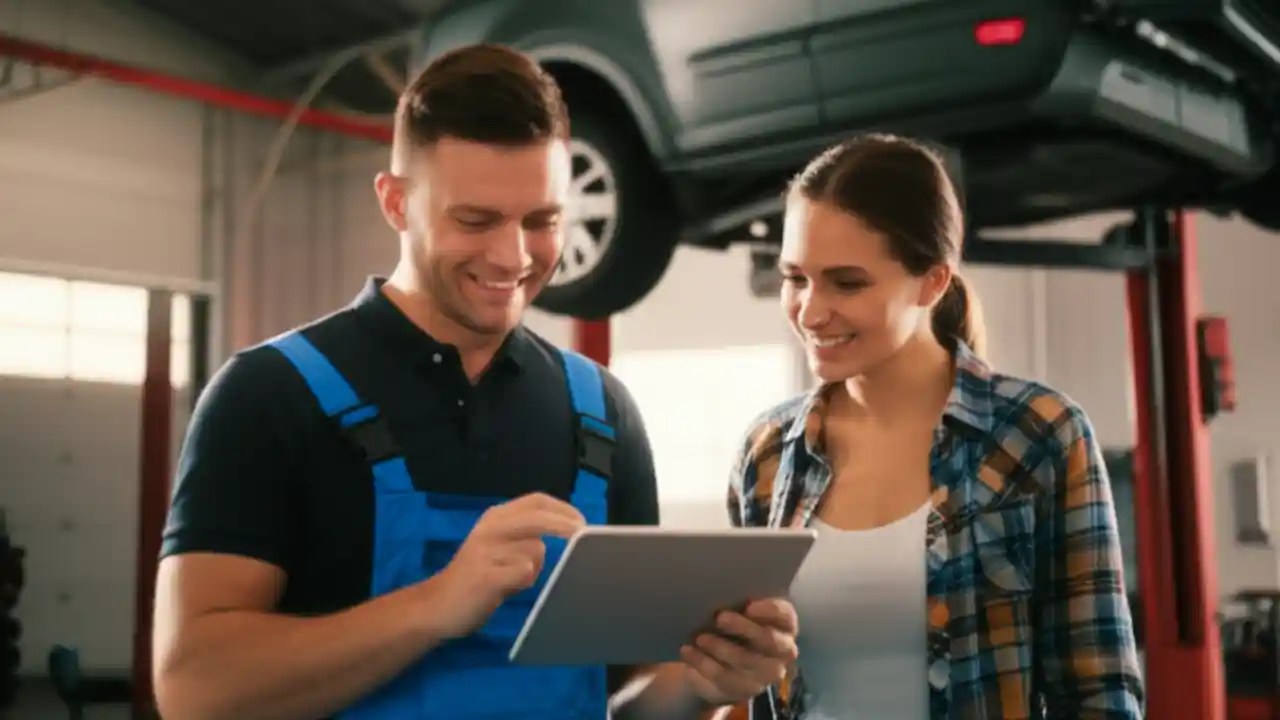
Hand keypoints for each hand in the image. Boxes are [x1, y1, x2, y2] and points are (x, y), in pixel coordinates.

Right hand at [424, 492, 584, 639]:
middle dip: (566, 526)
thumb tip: (567, 532)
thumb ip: (526, 535)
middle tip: (584, 537)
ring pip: (535, 551)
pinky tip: (505, 589)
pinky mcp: (486, 575)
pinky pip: (524, 574)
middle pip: (538, 517)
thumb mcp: (499, 545)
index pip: (536, 500)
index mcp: (496, 516)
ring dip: (535, 568)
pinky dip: (523, 583)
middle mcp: (491, 527)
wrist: (438, 605)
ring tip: (512, 580)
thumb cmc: (477, 575)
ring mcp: (487, 551)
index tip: (582, 522)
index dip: (563, 509)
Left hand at [678, 598, 799, 707]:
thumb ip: (737, 601)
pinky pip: (724, 678)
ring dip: (720, 648)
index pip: (786, 617)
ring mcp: (766, 674)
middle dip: (744, 628)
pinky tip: (688, 651)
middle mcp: (783, 651)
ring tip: (700, 637)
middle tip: (720, 618)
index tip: (750, 605)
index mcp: (785, 625)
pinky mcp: (745, 690)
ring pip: (745, 661)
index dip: (770, 611)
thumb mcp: (737, 609)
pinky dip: (703, 663)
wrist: (721, 661)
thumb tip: (719, 586)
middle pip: (768, 640)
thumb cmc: (733, 624)